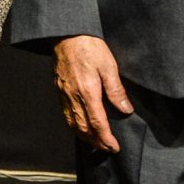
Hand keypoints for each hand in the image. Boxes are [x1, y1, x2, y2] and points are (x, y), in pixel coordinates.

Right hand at [54, 35, 131, 153]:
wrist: (66, 34)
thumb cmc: (89, 47)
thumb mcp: (109, 66)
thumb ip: (116, 90)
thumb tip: (125, 109)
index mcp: (87, 92)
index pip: (97, 123)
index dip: (106, 138)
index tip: (114, 147)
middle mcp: (73, 96)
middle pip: (83, 128)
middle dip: (95, 142)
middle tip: (107, 149)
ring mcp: (63, 93)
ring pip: (72, 123)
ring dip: (84, 137)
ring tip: (95, 143)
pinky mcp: (59, 89)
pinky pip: (66, 114)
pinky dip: (73, 125)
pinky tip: (80, 126)